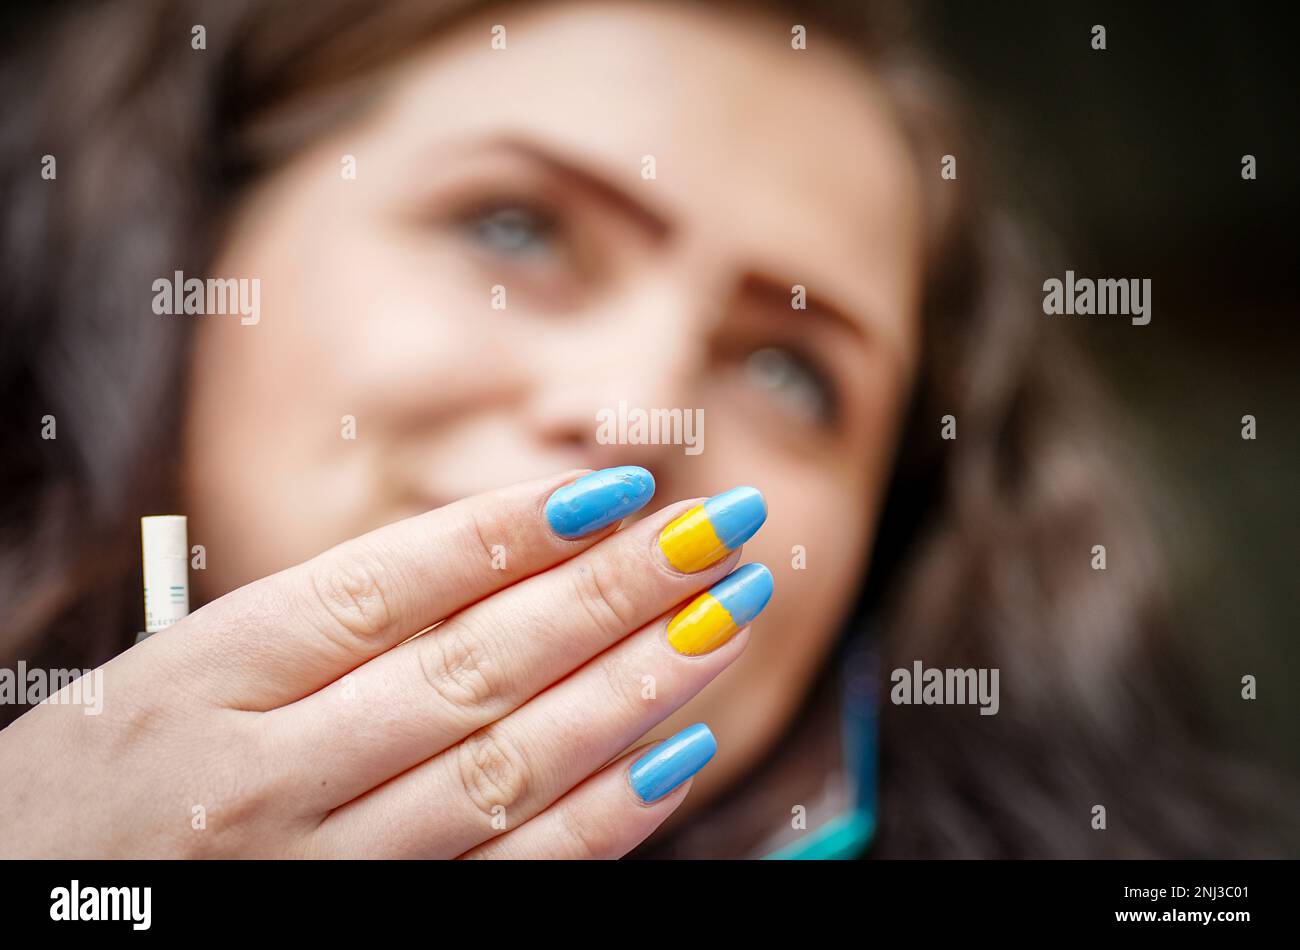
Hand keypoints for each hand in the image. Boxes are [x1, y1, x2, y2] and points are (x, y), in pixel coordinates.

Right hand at [0, 467, 771, 857]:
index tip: (623, 490)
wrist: (15, 909)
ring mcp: (311, 865)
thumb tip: (503, 556)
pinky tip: (678, 751)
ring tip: (726, 617)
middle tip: (720, 528)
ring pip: (505, 763)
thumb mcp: (177, 679)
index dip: (519, 532)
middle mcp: (260, 769)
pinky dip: (601, 818)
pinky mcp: (359, 930)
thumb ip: (324, 630)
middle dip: (618, 590)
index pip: (392, 586)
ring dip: (634, 686)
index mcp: (207, 674)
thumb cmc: (100, 785)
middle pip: (475, 663)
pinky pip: (506, 875)